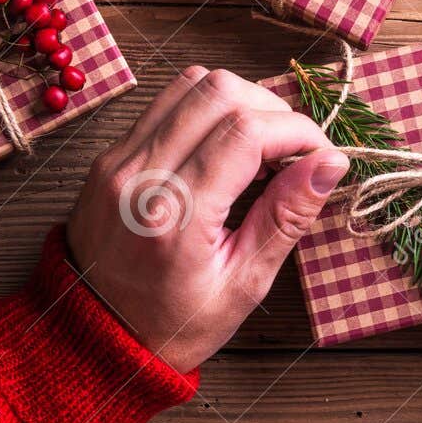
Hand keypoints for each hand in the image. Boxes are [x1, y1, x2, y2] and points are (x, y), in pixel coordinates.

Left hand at [67, 67, 349, 372]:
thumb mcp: (242, 285)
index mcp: (175, 215)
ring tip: (262, 144)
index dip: (297, 132)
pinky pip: (166, 103)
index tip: (322, 155)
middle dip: (272, 109)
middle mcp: (140, 175)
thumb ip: (286, 217)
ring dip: (239, 100)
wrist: (91, 338)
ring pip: (190, 83)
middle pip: (219, 91)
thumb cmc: (171, 324)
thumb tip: (330, 163)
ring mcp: (119, 159)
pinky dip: (207, 109)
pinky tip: (226, 145)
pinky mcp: (111, 155)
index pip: (246, 132)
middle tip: (294, 149)